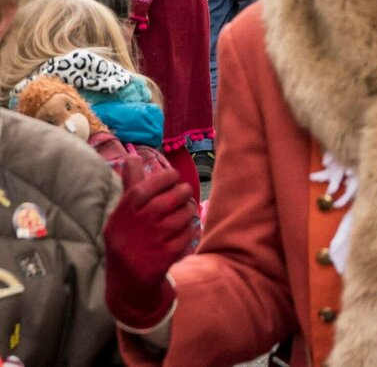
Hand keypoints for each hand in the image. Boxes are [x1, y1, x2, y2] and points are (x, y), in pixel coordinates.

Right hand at [103, 155, 197, 327]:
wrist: (127, 283)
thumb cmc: (127, 239)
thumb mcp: (122, 215)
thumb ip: (131, 185)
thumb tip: (132, 157)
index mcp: (123, 214)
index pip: (146, 186)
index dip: (165, 178)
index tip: (174, 177)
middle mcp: (137, 226)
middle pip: (172, 198)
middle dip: (183, 192)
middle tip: (184, 193)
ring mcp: (152, 242)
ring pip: (184, 214)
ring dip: (189, 211)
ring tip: (184, 212)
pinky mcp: (166, 256)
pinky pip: (189, 233)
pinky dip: (190, 230)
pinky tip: (183, 231)